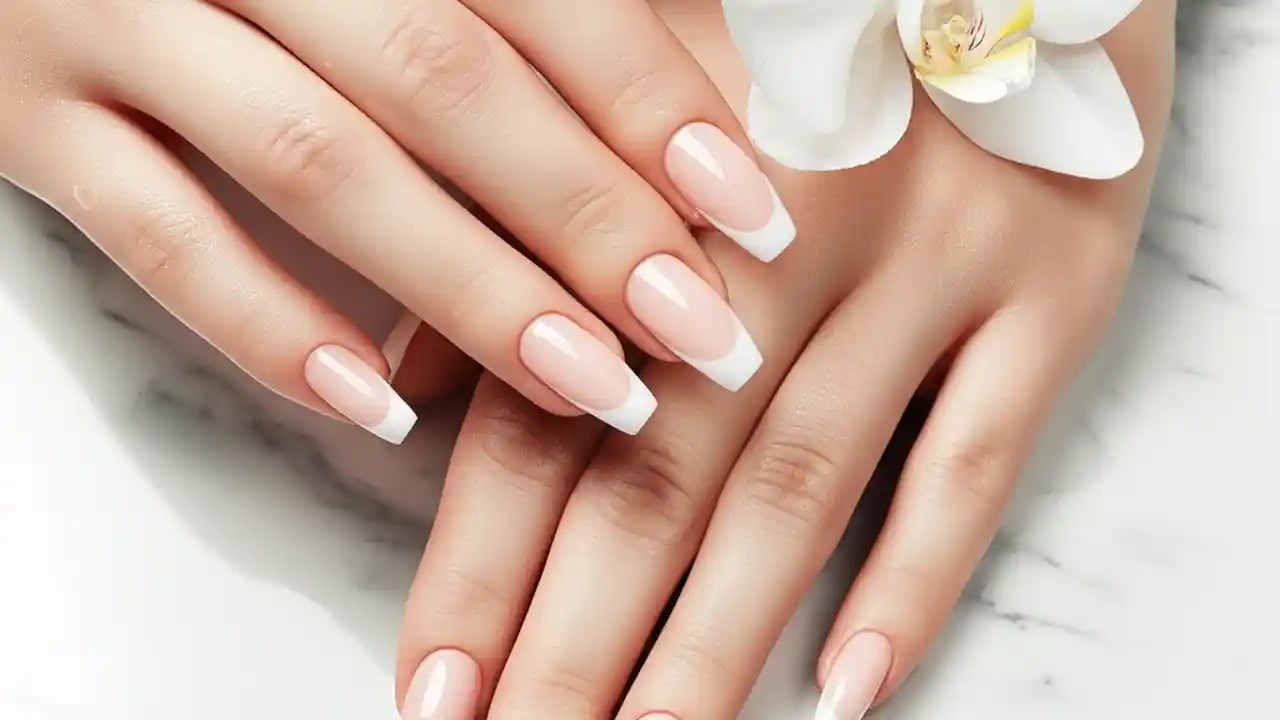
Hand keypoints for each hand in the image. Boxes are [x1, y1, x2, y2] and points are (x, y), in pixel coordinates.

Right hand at [0, 0, 792, 442]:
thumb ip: (499, 9)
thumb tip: (678, 104)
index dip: (649, 100)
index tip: (750, 211)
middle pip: (442, 80)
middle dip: (585, 216)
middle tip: (700, 330)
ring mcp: (112, 18)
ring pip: (317, 164)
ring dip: (467, 288)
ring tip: (590, 385)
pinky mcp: (25, 116)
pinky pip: (157, 237)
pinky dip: (270, 327)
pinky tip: (377, 406)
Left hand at [394, 1, 1175, 716]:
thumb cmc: (804, 46)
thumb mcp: (643, 108)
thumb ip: (525, 243)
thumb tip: (412, 379)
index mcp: (663, 198)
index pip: (545, 413)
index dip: (479, 563)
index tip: (434, 691)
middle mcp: (786, 244)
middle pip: (657, 479)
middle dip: (576, 642)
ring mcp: (926, 274)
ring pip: (801, 490)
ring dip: (718, 643)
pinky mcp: (1050, 297)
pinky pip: (978, 455)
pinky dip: (916, 575)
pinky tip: (849, 688)